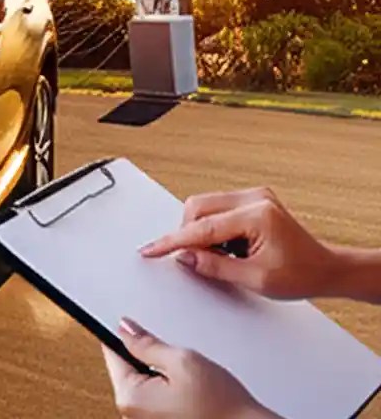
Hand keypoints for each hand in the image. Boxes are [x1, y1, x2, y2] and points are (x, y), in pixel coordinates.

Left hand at [103, 318, 278, 418]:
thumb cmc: (223, 407)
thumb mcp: (183, 361)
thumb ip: (147, 344)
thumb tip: (124, 329)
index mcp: (129, 398)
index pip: (112, 354)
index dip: (123, 334)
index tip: (129, 322)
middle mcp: (131, 414)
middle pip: (128, 369)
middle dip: (147, 357)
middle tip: (176, 357)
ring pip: (144, 383)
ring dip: (160, 374)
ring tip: (188, 378)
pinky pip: (156, 398)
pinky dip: (168, 389)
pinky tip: (190, 391)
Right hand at [138, 187, 338, 299]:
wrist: (326, 269)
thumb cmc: (301, 274)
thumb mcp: (255, 279)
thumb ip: (215, 267)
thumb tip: (185, 257)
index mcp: (256, 215)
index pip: (201, 228)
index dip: (172, 241)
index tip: (151, 249)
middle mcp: (254, 198)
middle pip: (197, 208)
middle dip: (189, 235)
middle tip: (199, 260)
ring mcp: (254, 196)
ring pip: (204, 207)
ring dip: (202, 232)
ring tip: (223, 255)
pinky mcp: (252, 200)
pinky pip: (216, 209)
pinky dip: (212, 229)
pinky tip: (229, 247)